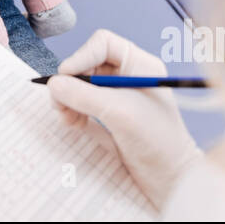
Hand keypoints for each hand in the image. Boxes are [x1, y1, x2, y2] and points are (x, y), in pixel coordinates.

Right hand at [47, 30, 202, 211]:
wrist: (170, 179)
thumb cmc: (157, 140)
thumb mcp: (118, 112)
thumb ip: (84, 95)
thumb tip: (54, 84)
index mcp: (139, 65)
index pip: (102, 44)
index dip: (81, 56)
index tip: (65, 76)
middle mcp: (128, 76)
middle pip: (87, 65)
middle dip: (71, 83)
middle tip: (59, 101)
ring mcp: (118, 97)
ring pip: (82, 86)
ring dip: (68, 99)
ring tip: (67, 117)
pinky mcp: (110, 117)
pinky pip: (83, 105)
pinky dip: (73, 112)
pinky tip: (74, 124)